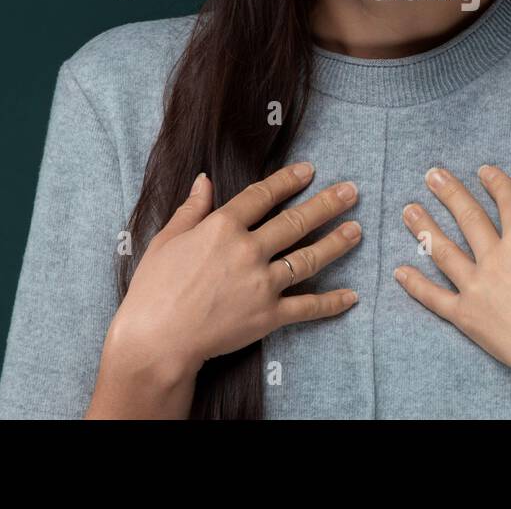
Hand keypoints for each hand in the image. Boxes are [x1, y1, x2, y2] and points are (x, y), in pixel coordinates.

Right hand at [105, 163, 362, 388]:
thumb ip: (191, 209)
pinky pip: (307, 306)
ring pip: (309, 258)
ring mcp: (262, 283)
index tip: (309, 170)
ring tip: (357, 230)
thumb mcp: (166, 240)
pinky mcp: (268, 315)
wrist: (156, 340)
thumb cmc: (153, 290)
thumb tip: (204, 180)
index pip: (262, 196)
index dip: (287, 180)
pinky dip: (331, 302)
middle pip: (295, 221)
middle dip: (327, 204)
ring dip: (336, 243)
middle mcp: (248, 250)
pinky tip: (351, 296)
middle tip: (351, 191)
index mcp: (222, 227)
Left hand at [394, 164, 510, 416]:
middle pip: (468, 217)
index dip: (497, 183)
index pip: (508, 203)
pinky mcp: (465, 315)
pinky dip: (415, 284)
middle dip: (449, 192)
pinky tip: (399, 271)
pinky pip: (434, 296)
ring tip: (408, 209)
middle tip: (432, 174)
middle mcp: (496, 258)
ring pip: (443, 250)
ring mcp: (476, 286)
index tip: (484, 170)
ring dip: (424, 227)